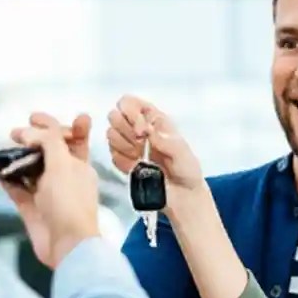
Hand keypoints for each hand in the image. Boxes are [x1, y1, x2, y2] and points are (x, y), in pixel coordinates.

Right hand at [1, 113, 100, 268]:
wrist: (67, 245)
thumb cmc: (71, 204)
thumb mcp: (63, 163)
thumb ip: (48, 141)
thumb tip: (30, 132)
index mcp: (80, 165)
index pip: (71, 137)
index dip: (54, 124)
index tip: (35, 117)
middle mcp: (65, 178)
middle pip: (48, 152)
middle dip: (32, 140)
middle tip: (15, 132)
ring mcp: (47, 193)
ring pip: (29, 169)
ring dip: (16, 158)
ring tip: (2, 149)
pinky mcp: (32, 208)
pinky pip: (16, 188)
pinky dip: (6, 178)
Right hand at [106, 95, 207, 213]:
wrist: (182, 195)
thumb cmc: (187, 169)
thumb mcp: (182, 152)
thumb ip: (165, 140)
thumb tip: (148, 130)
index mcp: (153, 118)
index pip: (129, 102)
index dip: (130, 112)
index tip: (141, 131)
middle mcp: (138, 128)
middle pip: (114, 115)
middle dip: (125, 131)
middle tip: (141, 145)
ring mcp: (128, 144)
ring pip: (110, 134)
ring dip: (124, 147)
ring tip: (141, 157)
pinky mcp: (123, 161)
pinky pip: (112, 155)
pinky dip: (123, 162)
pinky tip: (137, 167)